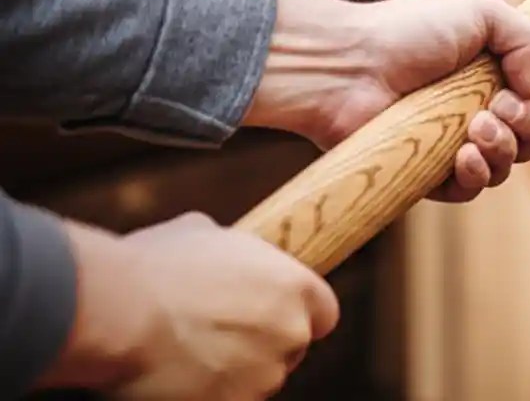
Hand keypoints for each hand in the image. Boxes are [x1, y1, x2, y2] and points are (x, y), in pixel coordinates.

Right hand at [37, 213, 338, 399]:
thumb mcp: (201, 232)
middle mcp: (291, 334)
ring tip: (185, 353)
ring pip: (257, 381)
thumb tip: (222, 247)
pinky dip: (207, 395)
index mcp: (295, 287)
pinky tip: (175, 378)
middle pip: (290, 349)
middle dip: (260, 346)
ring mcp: (264, 377)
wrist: (120, 313)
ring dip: (231, 374)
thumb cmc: (156, 266)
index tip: (270, 316)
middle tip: (214, 336)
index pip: (323, 313)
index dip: (296, 316)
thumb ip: (231, 249)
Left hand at [244, 0, 529, 202]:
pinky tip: (464, 154)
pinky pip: (471, 190)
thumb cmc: (408, 32)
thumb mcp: (479, 10)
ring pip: (507, 165)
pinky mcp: (428, 173)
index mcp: (493, 73)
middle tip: (498, 105)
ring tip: (476, 126)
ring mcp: (453, 143)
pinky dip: (478, 174)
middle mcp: (478, 109)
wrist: (350, 65)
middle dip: (529, 123)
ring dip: (506, 148)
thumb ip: (527, 36)